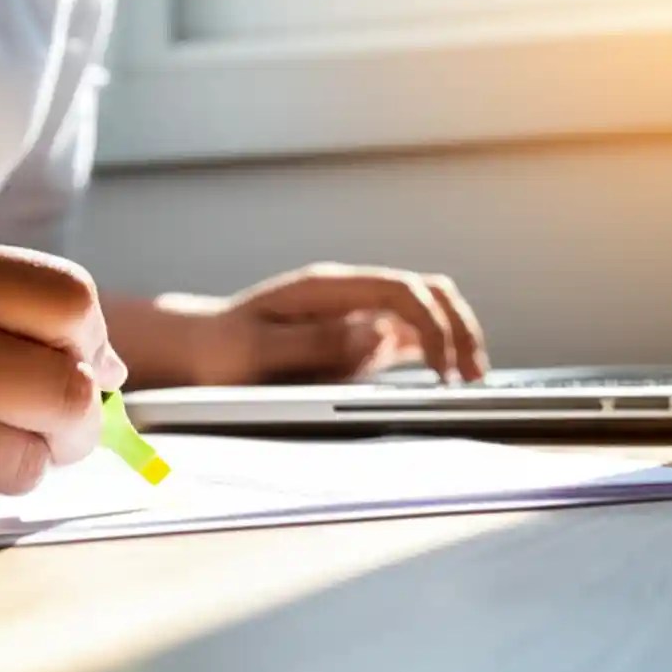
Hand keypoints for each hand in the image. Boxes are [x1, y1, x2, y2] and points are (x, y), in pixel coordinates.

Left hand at [158, 263, 486, 385]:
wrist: (198, 348)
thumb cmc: (220, 352)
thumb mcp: (256, 352)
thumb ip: (316, 343)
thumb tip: (377, 334)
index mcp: (326, 289)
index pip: (400, 290)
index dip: (433, 325)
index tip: (443, 370)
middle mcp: (348, 296)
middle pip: (426, 291)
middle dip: (458, 328)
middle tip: (473, 377)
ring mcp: (355, 315)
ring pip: (426, 310)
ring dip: (453, 338)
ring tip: (470, 381)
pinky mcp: (356, 339)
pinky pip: (408, 336)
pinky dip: (435, 354)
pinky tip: (445, 382)